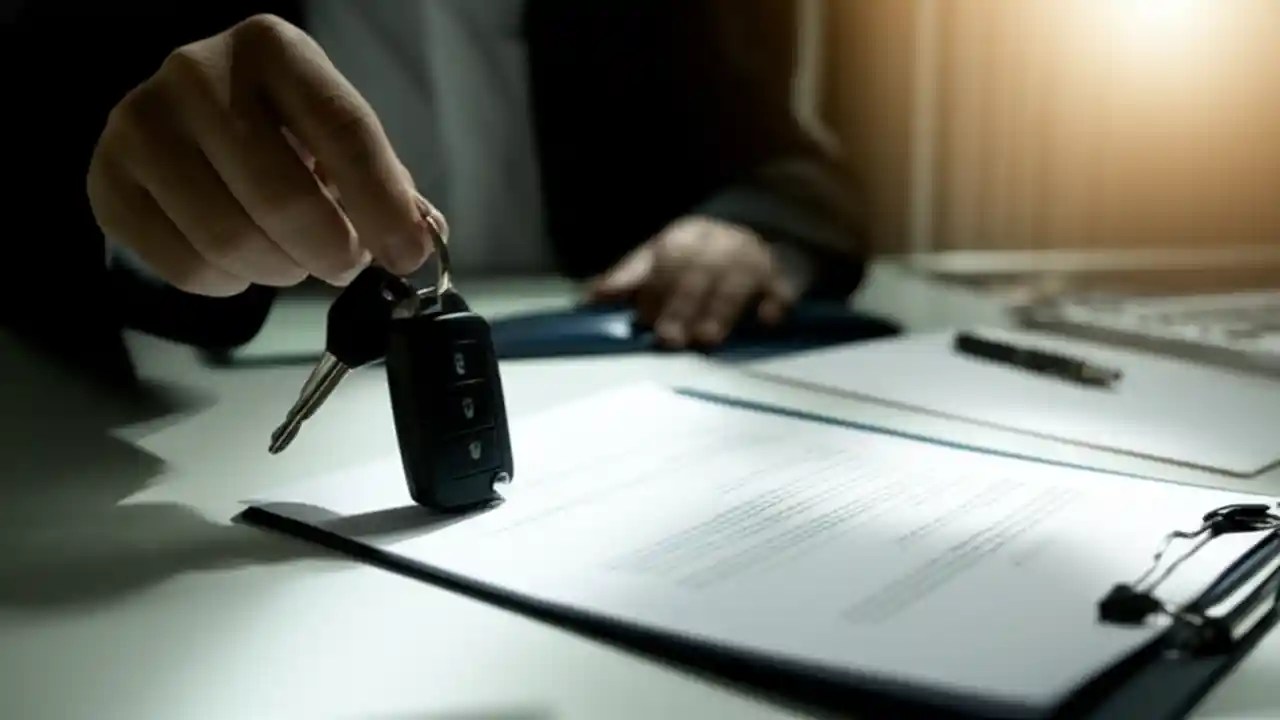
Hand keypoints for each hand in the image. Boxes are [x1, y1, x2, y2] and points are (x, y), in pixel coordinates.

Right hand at [87, 14, 437, 296]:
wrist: (189, 120)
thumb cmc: (281, 131)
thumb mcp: (336, 135)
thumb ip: (385, 186)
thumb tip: (420, 239)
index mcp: (274, 49)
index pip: (343, 131)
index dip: (383, 206)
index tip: (408, 254)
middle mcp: (197, 74)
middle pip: (281, 198)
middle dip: (330, 251)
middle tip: (344, 262)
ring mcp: (142, 125)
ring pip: (230, 241)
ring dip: (280, 270)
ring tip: (291, 256)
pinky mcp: (108, 180)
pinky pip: (186, 267)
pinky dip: (229, 283)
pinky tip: (241, 259)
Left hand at [588, 216, 797, 347]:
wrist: (769, 229)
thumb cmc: (702, 257)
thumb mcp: (663, 258)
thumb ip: (630, 277)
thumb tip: (591, 296)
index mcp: (685, 236)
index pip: (666, 259)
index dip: (654, 290)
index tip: (644, 319)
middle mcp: (719, 242)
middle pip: (698, 271)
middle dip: (681, 304)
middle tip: (669, 338)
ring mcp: (753, 257)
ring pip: (736, 280)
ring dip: (720, 309)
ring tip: (707, 339)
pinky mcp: (785, 275)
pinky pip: (782, 287)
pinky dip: (775, 302)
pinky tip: (765, 319)